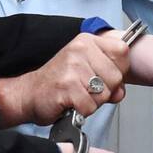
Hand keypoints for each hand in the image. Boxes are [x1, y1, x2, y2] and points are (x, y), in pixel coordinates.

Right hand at [11, 33, 130, 125]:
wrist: (30, 93)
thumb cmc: (59, 82)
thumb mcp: (87, 71)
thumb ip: (109, 78)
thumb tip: (119, 91)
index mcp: (87, 41)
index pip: (122, 52)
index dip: (119, 70)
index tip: (104, 76)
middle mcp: (80, 50)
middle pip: (116, 77)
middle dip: (106, 91)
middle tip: (87, 90)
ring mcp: (72, 67)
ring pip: (104, 94)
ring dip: (93, 102)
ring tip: (78, 96)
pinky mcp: (66, 86)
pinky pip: (90, 106)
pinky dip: (83, 111)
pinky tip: (71, 103)